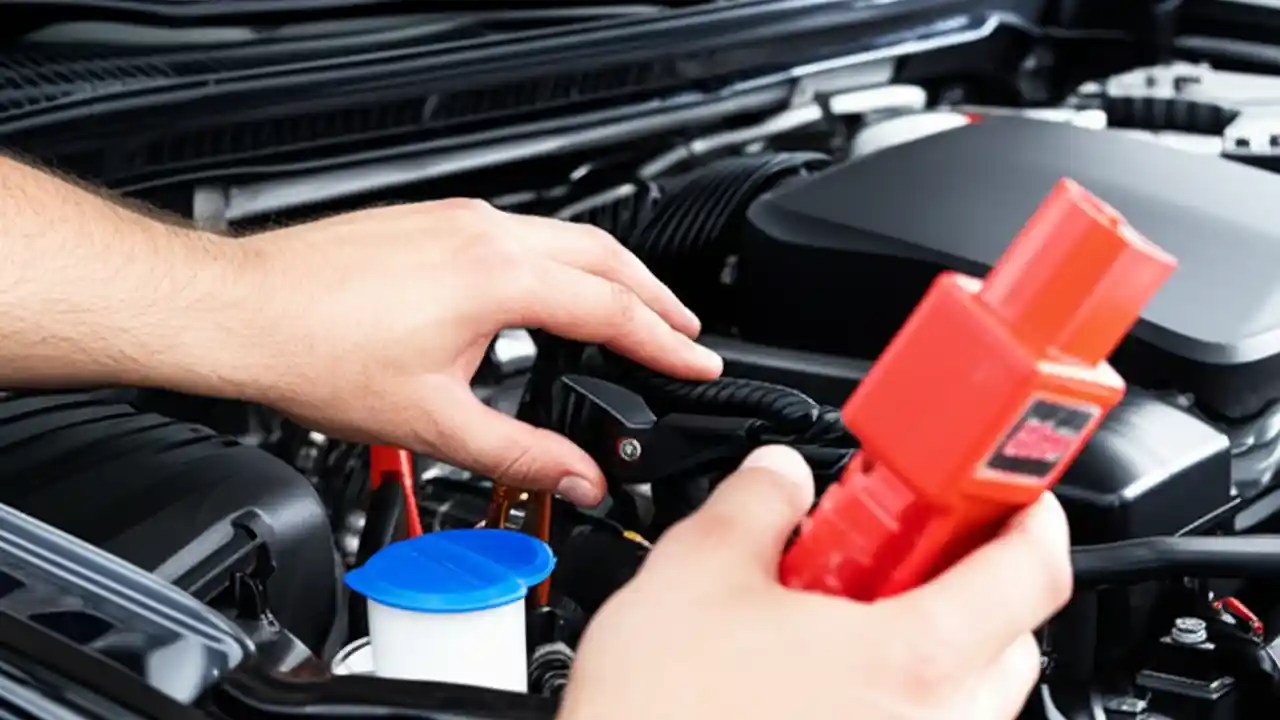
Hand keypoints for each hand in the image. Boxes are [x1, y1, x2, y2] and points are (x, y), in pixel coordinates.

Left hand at [236, 199, 721, 504]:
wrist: (240, 312)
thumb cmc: (316, 352)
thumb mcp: (437, 422)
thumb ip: (523, 454)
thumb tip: (578, 479)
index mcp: (498, 277)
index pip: (611, 309)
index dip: (664, 341)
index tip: (695, 361)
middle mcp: (483, 234)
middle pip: (603, 253)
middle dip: (654, 294)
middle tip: (683, 330)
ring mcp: (455, 220)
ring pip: (563, 235)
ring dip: (609, 272)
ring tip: (631, 308)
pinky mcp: (430, 222)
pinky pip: (521, 231)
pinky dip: (559, 260)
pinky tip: (551, 287)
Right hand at [558, 446, 1072, 718]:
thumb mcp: (695, 573)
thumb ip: (756, 503)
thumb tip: (778, 477)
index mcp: (913, 662)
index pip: (1032, 574)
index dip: (1033, 519)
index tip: (1016, 498)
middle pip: (1011, 640)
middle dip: (971, 584)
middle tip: (905, 552)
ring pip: (967, 698)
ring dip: (929, 648)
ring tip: (844, 624)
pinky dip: (894, 701)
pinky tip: (819, 684)